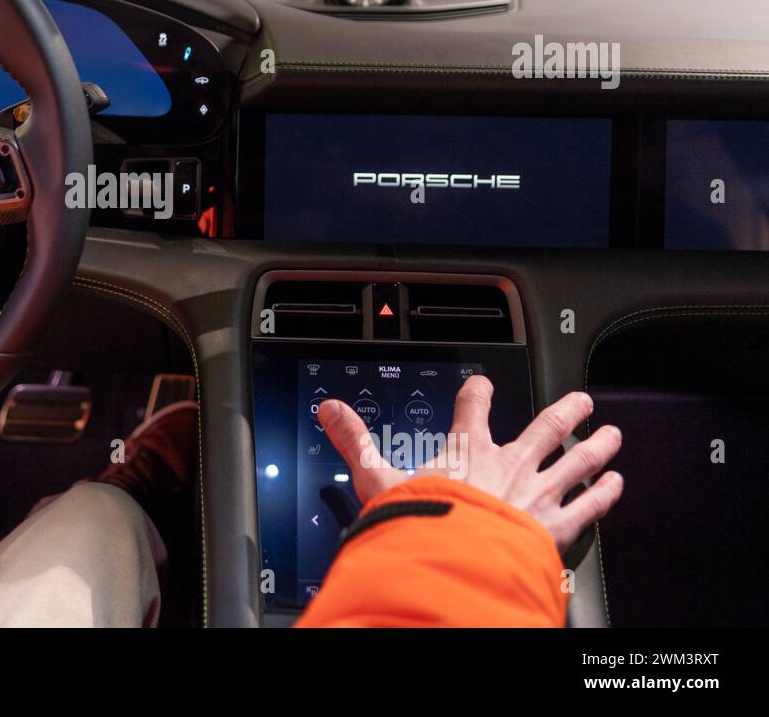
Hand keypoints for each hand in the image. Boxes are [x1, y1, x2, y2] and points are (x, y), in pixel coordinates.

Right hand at [318, 375, 623, 551]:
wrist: (455, 560)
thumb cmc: (421, 522)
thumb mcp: (377, 478)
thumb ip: (356, 442)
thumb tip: (329, 409)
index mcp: (467, 450)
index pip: (473, 410)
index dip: (478, 394)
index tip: (484, 385)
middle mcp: (509, 465)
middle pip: (545, 429)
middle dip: (564, 412)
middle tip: (581, 400)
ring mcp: (538, 494)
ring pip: (576, 462)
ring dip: (596, 447)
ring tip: (611, 434)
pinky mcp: (556, 526)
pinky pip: (589, 505)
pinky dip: (605, 494)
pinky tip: (616, 484)